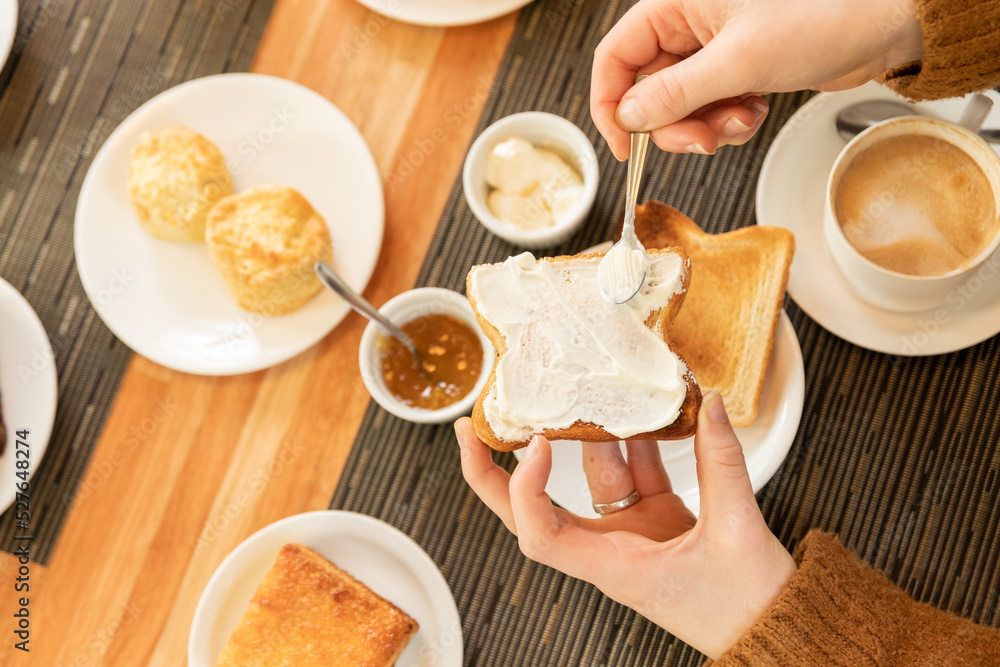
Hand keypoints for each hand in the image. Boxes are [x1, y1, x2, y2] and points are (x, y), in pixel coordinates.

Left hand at [456, 391, 796, 659]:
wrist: (776, 631)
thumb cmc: (747, 608)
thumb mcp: (737, 532)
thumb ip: (723, 462)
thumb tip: (710, 406)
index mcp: (612, 567)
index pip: (539, 535)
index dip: (524, 490)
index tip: (537, 443)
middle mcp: (608, 549)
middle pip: (534, 510)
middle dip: (498, 471)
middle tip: (471, 427)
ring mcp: (630, 533)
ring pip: (590, 479)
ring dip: (589, 434)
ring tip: (579, 388)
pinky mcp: (656, 520)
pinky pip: (635, 472)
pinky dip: (639, 442)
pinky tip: (644, 409)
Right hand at [591, 0, 923, 157]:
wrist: (885, 22)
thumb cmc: (824, 15)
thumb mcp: (739, 61)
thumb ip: (675, 93)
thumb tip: (630, 116)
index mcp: (678, 3)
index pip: (617, 56)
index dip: (612, 104)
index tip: (624, 145)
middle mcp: (691, 24)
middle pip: (649, 88)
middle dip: (674, 124)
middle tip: (701, 140)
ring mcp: (716, 48)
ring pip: (681, 105)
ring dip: (706, 126)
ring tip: (740, 120)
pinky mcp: (740, 67)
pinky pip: (712, 107)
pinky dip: (729, 121)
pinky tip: (754, 112)